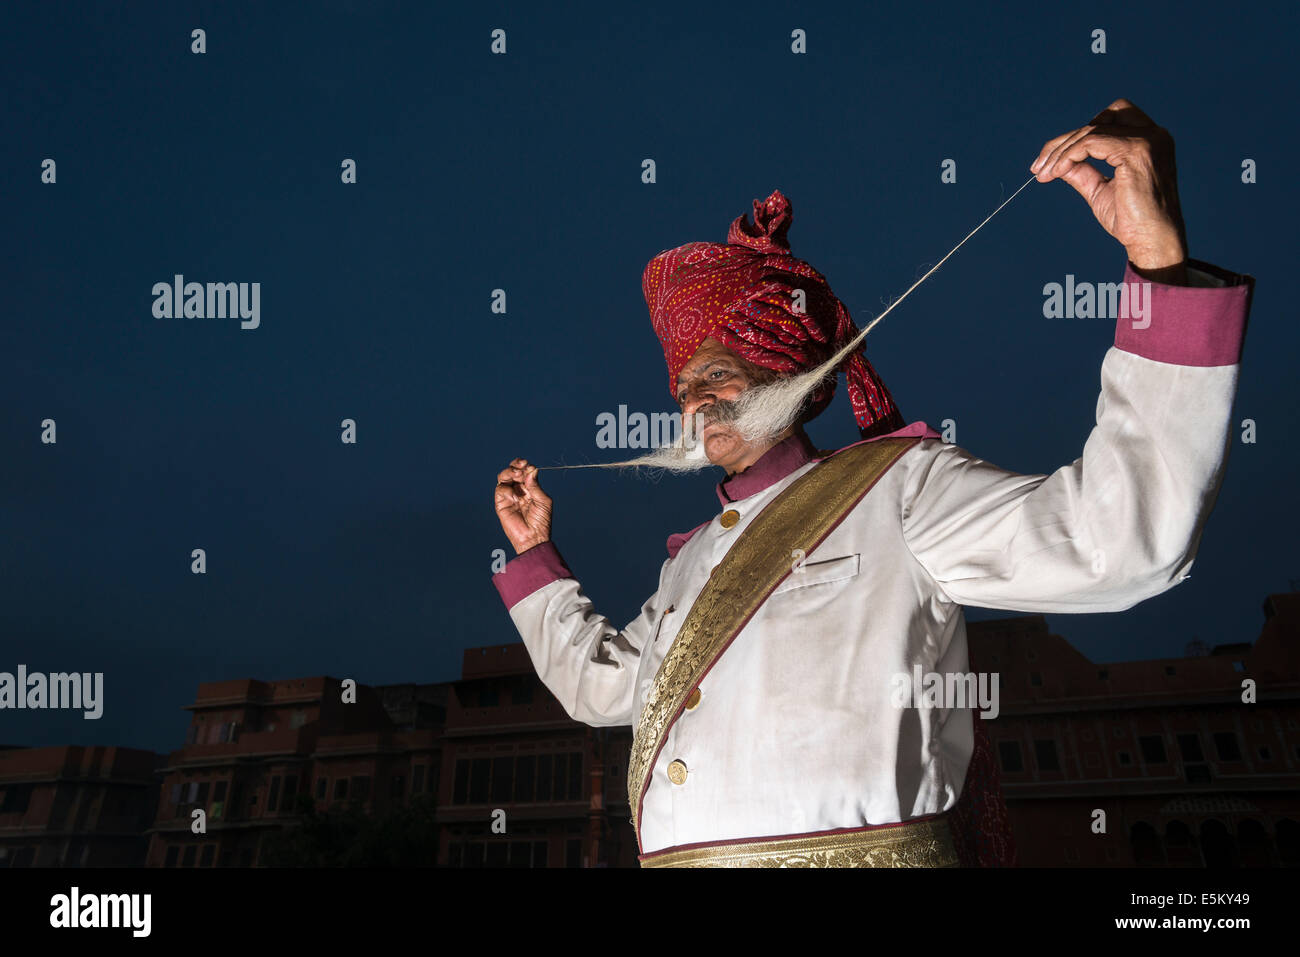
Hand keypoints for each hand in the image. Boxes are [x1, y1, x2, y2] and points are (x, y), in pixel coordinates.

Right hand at [495, 458, 552, 553]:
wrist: (532, 537)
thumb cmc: (541, 521)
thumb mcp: (543, 500)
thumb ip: (535, 485)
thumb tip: (531, 469)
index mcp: (530, 488)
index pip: (525, 471)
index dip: (525, 466)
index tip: (529, 466)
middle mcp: (518, 490)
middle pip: (513, 471)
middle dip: (517, 465)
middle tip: (522, 466)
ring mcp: (509, 496)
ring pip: (504, 477)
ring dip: (509, 471)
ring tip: (516, 473)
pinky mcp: (501, 503)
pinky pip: (500, 489)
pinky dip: (506, 486)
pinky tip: (513, 492)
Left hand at [1031, 98, 1187, 272]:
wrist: (1152, 241)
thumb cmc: (1131, 220)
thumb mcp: (1100, 189)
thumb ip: (1082, 171)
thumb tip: (1057, 162)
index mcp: (1150, 140)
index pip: (1109, 118)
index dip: (1078, 135)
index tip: (1050, 161)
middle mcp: (1153, 134)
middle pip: (1098, 120)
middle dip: (1064, 141)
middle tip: (1039, 166)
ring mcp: (1147, 140)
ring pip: (1091, 130)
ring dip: (1061, 151)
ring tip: (1044, 173)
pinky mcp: (1137, 151)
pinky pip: (1091, 142)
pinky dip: (1069, 155)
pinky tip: (1057, 172)